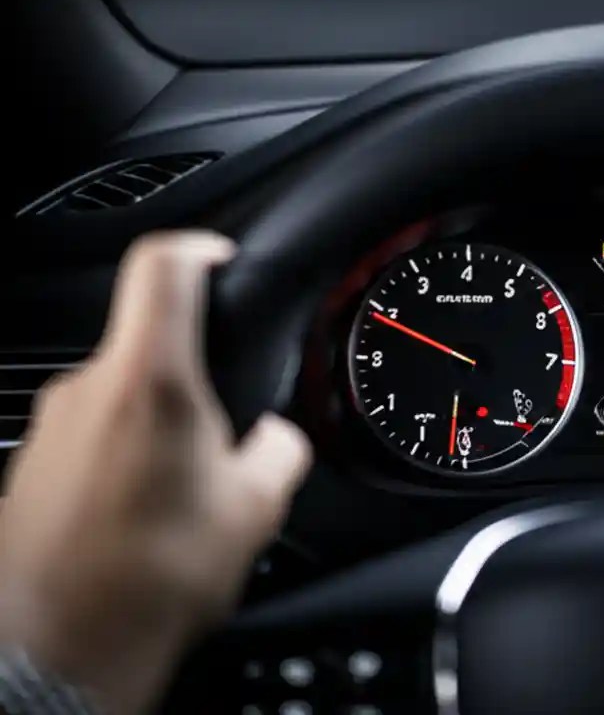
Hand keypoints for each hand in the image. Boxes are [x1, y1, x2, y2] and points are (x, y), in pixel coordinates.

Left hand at [0, 232, 311, 713]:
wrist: (54, 649)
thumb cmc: (148, 579)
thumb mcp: (255, 509)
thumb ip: (280, 450)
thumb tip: (279, 440)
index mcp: (151, 378)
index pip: (165, 264)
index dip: (202, 248)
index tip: (223, 259)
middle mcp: (87, 388)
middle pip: (148, 340)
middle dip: (194, 372)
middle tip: (227, 427)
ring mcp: (49, 425)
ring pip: (120, 394)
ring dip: (159, 423)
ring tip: (188, 490)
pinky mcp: (29, 465)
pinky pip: (92, 437)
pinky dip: (125, 458)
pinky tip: (148, 517)